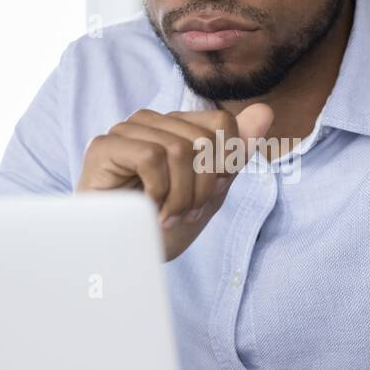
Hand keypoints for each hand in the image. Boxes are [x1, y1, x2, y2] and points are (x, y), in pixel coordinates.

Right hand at [76, 103, 273, 260]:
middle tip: (184, 215)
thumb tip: (265, 111)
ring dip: (180, 196)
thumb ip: (234, 153)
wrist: (124, 259)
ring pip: (179, 149)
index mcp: (177, 127)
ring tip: (164, 216)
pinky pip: (152, 157)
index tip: (206, 197)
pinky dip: (158, 192)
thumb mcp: (209, 192)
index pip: (222, 122)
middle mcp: (151, 122)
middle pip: (203, 139)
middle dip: (202, 188)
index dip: (224, 164)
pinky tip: (147, 211)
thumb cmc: (161, 227)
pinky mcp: (104, 146)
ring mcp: (126, 131)